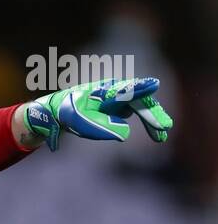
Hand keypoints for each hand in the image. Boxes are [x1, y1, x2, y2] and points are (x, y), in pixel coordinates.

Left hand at [25, 76, 172, 151]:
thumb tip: (125, 134)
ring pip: (141, 107)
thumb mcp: (80, 122)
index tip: (154, 86)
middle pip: (138, 101)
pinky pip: (137, 112)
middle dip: (152, 114)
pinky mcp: (119, 106)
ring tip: (162, 137)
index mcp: (104, 92)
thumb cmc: (68, 114)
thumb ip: (101, 126)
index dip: (140, 89)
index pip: (126, 90)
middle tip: (165, 128)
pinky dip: (147, 123)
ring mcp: (118, 98)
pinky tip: (156, 135)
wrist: (58, 111)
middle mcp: (115, 92)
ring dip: (152, 120)